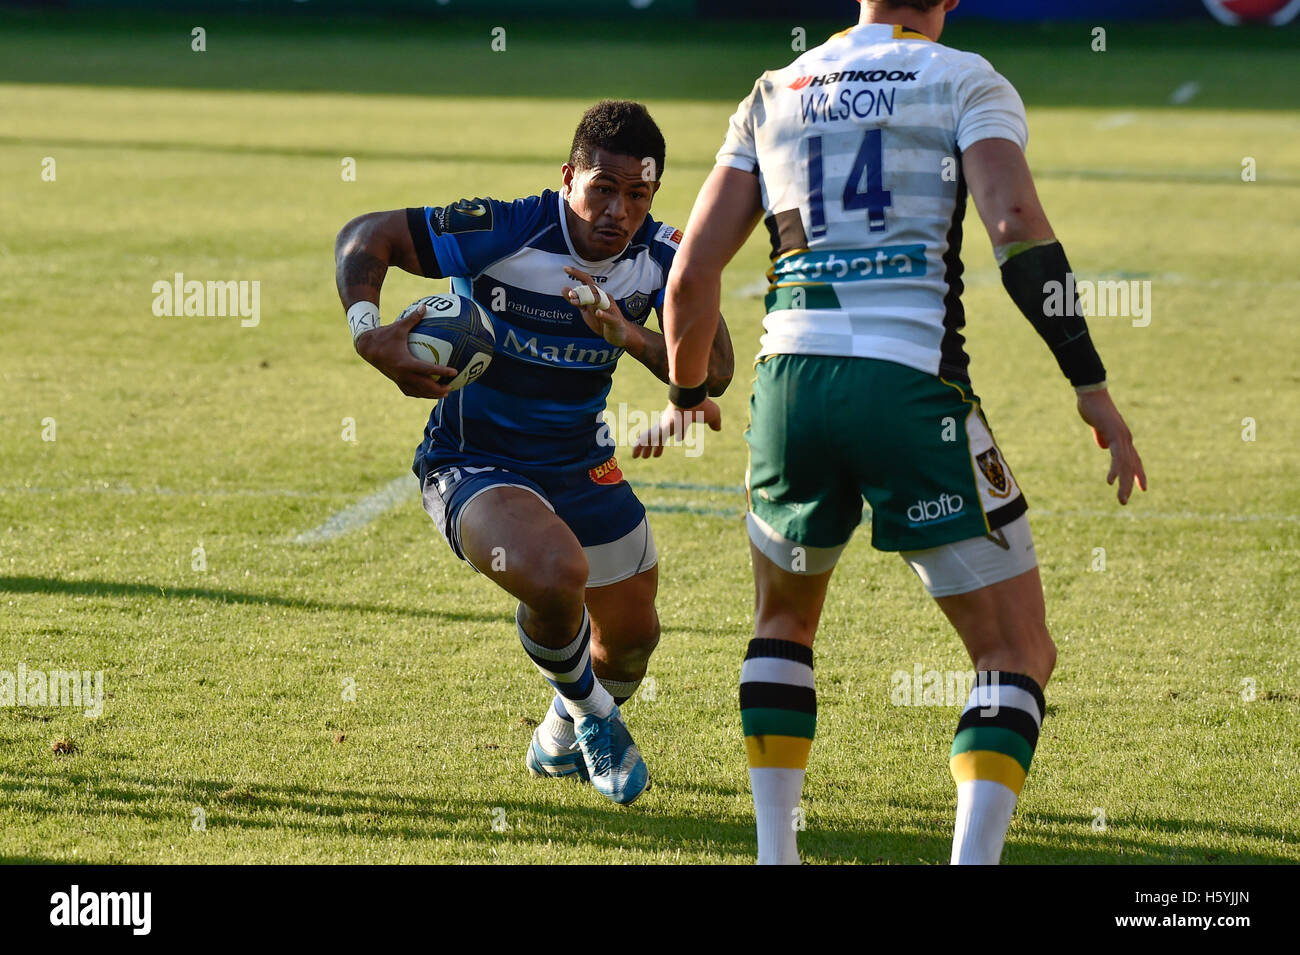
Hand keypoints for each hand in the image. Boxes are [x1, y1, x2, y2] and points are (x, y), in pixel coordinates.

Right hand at [354, 304, 457, 398]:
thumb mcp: (399, 326)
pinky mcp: (395, 381)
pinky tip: (428, 393)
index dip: (442, 372)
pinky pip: (410, 391)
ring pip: (418, 392)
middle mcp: (403, 374)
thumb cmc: (384, 335)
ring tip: (444, 394)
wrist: (366, 347)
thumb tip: (425, 307)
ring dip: (431, 394)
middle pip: (425, 386)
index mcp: (405, 362)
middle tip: (451, 387)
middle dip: (439, 389)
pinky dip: (420, 393)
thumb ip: (413, 318)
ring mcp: (399, 379)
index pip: (428, 369)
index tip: (454, 372)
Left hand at [563, 266, 633, 347]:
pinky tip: (597, 313)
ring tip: (574, 301)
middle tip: (569, 295)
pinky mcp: (615, 321)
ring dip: (587, 300)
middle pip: (592, 289)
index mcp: (597, 295)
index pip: (587, 281)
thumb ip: (576, 300)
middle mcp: (604, 299)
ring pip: (599, 300)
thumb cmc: (602, 322)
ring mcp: (610, 309)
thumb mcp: (586, 311)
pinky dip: (603, 315)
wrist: (620, 334)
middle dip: (580, 291)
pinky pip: (609, 317)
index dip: (577, 274)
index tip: (565, 268)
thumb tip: (564, 288)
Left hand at [632, 400, 722, 458]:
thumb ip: (714, 421)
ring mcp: (664, 426)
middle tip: (643, 456)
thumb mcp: (712, 414)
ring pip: (650, 438)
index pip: (665, 433)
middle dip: (648, 447)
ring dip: (643, 448)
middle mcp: (667, 424)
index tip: (657, 452)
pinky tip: (643, 452)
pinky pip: (653, 438)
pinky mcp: (663, 428)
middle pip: (654, 437)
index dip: (660, 443)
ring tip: (634, 456)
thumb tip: (718, 428)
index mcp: (675, 422)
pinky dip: (647, 444)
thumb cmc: (701, 404)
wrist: (694, 397)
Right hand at [1076, 387, 1147, 503]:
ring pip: (1125, 465)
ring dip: (1123, 484)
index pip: (1134, 459)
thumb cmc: (1093, 407)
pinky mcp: (1114, 434)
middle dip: (1129, 485)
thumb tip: (1104, 445)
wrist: (1092, 393)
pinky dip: (1115, 470)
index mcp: (1123, 438)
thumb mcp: (1098, 426)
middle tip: (1124, 502)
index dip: (1138, 474)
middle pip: (1131, 466)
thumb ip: (1102, 436)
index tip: (1143, 488)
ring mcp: (1121, 437)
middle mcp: (1126, 439)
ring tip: (1121, 499)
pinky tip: (1111, 482)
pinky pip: (1116, 457)